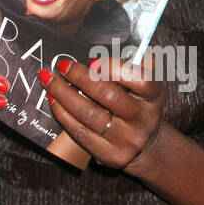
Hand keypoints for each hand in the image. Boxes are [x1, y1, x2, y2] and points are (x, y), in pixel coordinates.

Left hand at [38, 53, 166, 171]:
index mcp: (154, 97)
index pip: (140, 79)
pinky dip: (63, 114)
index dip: (114, 68)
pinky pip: (80, 132)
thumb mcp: (145, 84)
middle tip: (62, 66)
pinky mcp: (110, 155)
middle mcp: (143, 119)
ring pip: (89, 115)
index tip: (93, 61)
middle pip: (109, 96)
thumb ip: (134, 64)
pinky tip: (54, 100)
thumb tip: (108, 49)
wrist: (146, 143)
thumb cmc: (139, 104)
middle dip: (81, 77)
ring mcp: (127, 140)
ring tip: (49, 80)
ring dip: (64, 94)